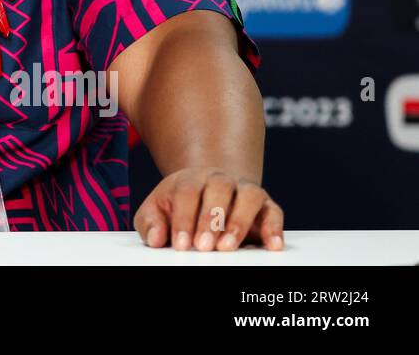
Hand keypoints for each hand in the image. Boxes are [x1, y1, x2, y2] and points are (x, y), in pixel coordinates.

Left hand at [134, 167, 283, 250]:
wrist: (205, 196)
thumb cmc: (177, 207)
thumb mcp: (156, 212)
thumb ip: (150, 222)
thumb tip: (155, 238)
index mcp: (191, 179)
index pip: (187, 193)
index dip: (184, 219)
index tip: (181, 244)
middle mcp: (220, 180)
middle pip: (218, 189)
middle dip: (210, 219)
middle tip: (204, 246)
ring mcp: (244, 191)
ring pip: (248, 196)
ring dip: (239, 221)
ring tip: (228, 247)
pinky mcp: (266, 207)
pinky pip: (273, 212)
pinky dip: (274, 227)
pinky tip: (271, 245)